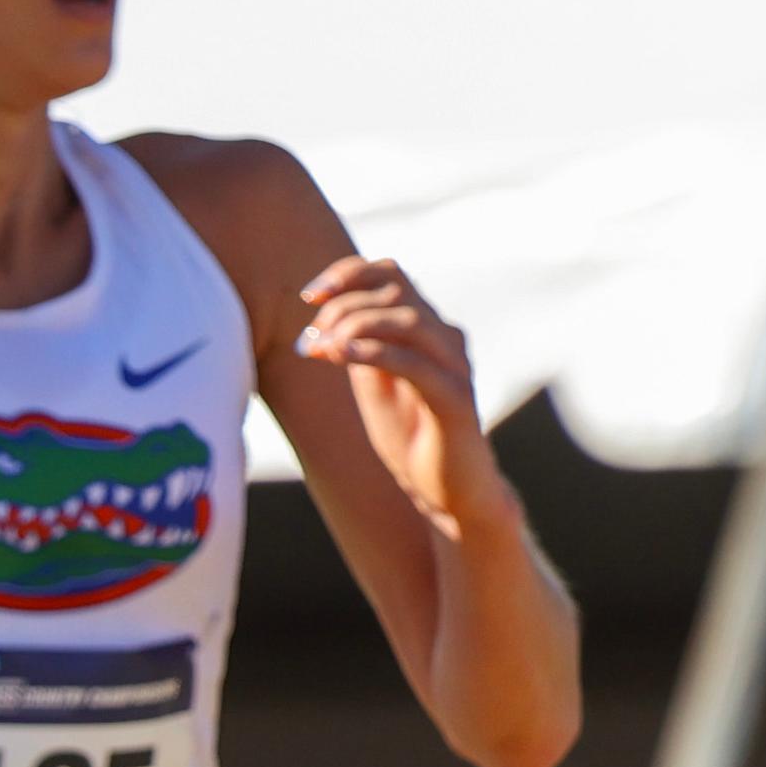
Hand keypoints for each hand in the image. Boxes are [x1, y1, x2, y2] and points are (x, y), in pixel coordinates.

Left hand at [294, 258, 505, 542]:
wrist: (448, 492)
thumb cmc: (410, 436)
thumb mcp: (373, 383)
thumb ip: (357, 347)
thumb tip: (324, 322)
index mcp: (427, 328)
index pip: (391, 274)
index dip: (348, 274)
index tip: (309, 295)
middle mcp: (446, 338)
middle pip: (395, 290)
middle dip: (343, 305)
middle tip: (311, 339)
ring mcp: (455, 365)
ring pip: (407, 320)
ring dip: (355, 325)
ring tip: (321, 347)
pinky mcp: (456, 398)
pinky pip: (414, 364)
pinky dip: (375, 353)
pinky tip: (340, 355)